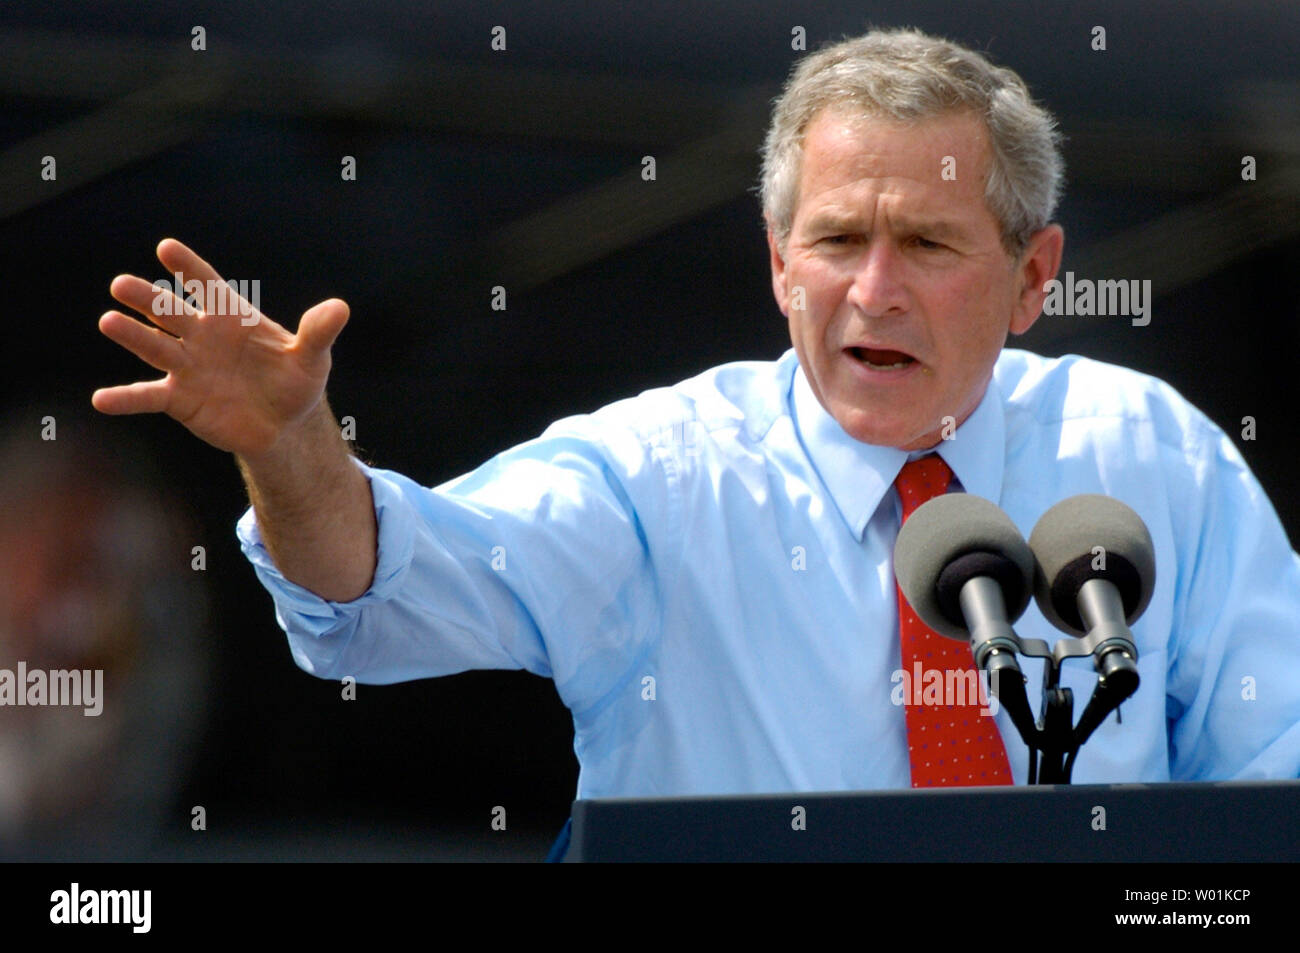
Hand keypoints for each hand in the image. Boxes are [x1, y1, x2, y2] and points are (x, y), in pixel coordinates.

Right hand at [92, 239, 349, 457]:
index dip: (189, 267)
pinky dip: (126, 398)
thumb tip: (341, 308)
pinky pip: (149, 396)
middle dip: (148, 299)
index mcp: (231, 317)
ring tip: (108, 321)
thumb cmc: (295, 382)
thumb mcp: (312, 358)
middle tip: (122, 284)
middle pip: (170, 312)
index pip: (208, 286)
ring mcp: (187, 365)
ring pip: (154, 346)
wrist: (283, 425)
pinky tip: (101, 400)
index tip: (167, 248)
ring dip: (132, 335)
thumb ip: (318, 333)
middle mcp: (201, 335)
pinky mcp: (179, 398)